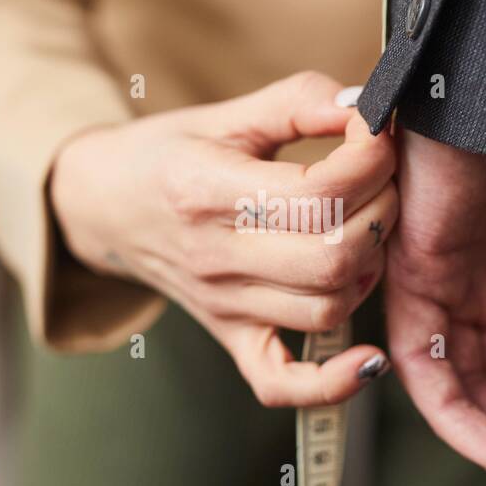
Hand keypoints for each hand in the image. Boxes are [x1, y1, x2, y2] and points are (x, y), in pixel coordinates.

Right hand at [50, 72, 397, 406]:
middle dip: (380, 212)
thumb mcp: (225, 114)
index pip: (316, 195)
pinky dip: (332, 383)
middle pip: (332, 257)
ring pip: (326, 309)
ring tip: (365, 229)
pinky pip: (281, 383)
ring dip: (369, 268)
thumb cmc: (167, 156)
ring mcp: (223, 306)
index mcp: (207, 191)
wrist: (104, 206)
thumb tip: (364, 104)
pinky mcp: (231, 338)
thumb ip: (298, 101)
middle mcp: (214, 258)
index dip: (369, 163)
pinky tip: (369, 358)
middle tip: (382, 181)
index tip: (376, 137)